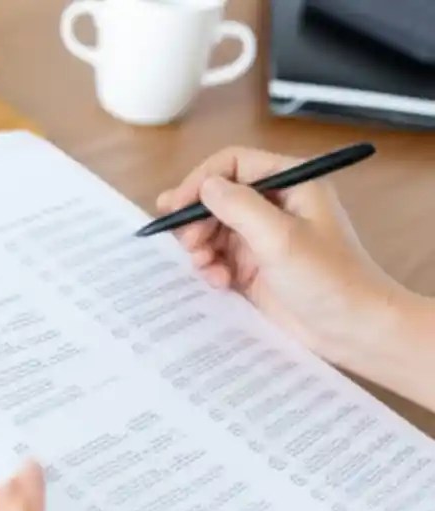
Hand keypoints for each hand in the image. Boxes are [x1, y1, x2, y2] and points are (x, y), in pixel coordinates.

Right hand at [157, 146, 409, 374]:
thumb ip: (239, 207)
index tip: (176, 206)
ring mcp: (264, 236)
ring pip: (213, 227)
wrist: (353, 329)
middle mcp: (275, 204)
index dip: (200, 180)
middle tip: (190, 244)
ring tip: (205, 266)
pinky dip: (211, 267)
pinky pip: (219, 256)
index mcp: (291, 183)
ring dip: (201, 246)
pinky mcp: (255, 266)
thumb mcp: (281, 238)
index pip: (234, 163)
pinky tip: (219, 282)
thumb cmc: (328, 279)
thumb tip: (204, 186)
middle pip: (218, 197)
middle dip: (197, 219)